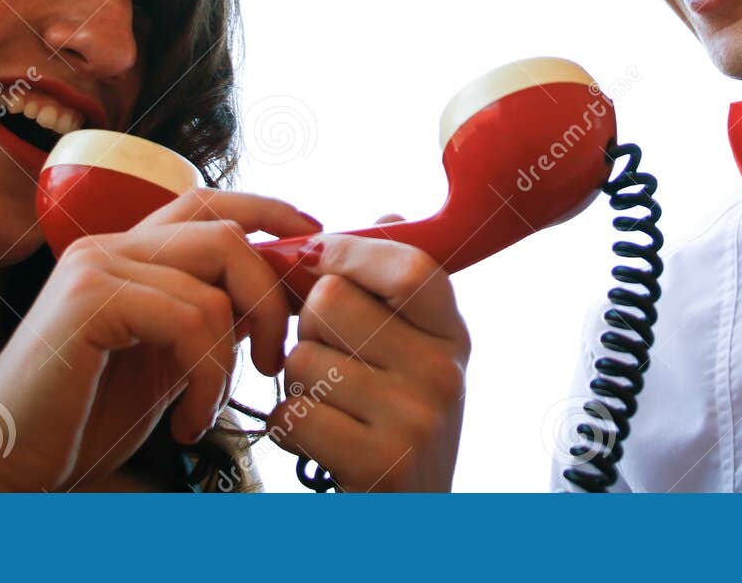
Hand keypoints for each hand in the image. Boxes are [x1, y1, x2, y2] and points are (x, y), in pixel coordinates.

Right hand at [0, 188, 317, 491]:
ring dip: (231, 361)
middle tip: (272, 361)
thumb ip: (210, 318)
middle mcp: (109, 245)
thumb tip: (277, 295)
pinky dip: (206, 379)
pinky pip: (190, 320)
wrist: (5, 463)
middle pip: (226, 234)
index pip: (209, 203)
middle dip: (269, 296)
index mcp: (128, 251)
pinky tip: (185, 422)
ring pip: (214, 285)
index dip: (269, 211)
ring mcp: (97, 265)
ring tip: (207, 410)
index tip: (315, 237)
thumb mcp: (166, 360)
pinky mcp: (89, 300)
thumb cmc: (84, 417)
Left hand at [267, 231, 469, 491]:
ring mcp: (415, 419)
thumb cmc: (397, 426)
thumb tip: (387, 218)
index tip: (319, 262)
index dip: (350, 253)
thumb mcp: (414, 356)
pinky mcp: (378, 462)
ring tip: (331, 406)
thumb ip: (396, 289)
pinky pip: (291, 411)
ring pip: (303, 356)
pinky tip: (320, 439)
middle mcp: (443, 372)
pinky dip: (289, 425)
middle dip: (310, 328)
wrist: (410, 524)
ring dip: (298, 382)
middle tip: (330, 360)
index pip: (407, 265)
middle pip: (331, 301)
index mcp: (452, 335)